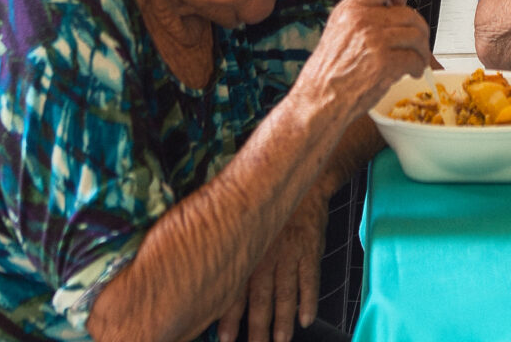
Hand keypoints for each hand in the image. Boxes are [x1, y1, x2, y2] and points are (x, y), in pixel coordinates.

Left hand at [216, 188, 328, 341]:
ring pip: (285, 294)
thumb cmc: (265, 204)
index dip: (230, 317)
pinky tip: (306, 319)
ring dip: (282, 320)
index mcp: (246, 252)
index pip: (235, 290)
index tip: (225, 338)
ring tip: (280, 340)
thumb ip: (226, 247)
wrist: (299, 184)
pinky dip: (308, 300)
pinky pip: (309, 280)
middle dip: (257, 328)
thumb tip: (200, 268)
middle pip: (261, 299)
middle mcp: (266, 256)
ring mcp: (289, 255)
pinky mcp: (310, 251)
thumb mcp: (238, 221)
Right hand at [294, 0, 430, 113]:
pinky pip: (415, 58)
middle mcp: (363, 20)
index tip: (401, 4)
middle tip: (417, 42)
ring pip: (417, 35)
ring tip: (416, 60)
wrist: (318, 100)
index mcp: (350, 8)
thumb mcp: (338, 30)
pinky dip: (418, 67)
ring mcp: (375, 41)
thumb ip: (363, 18)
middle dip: (419, 30)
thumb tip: (392, 15)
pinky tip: (411, 72)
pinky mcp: (385, 63)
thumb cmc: (327, 73)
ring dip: (422, 50)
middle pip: (410, 13)